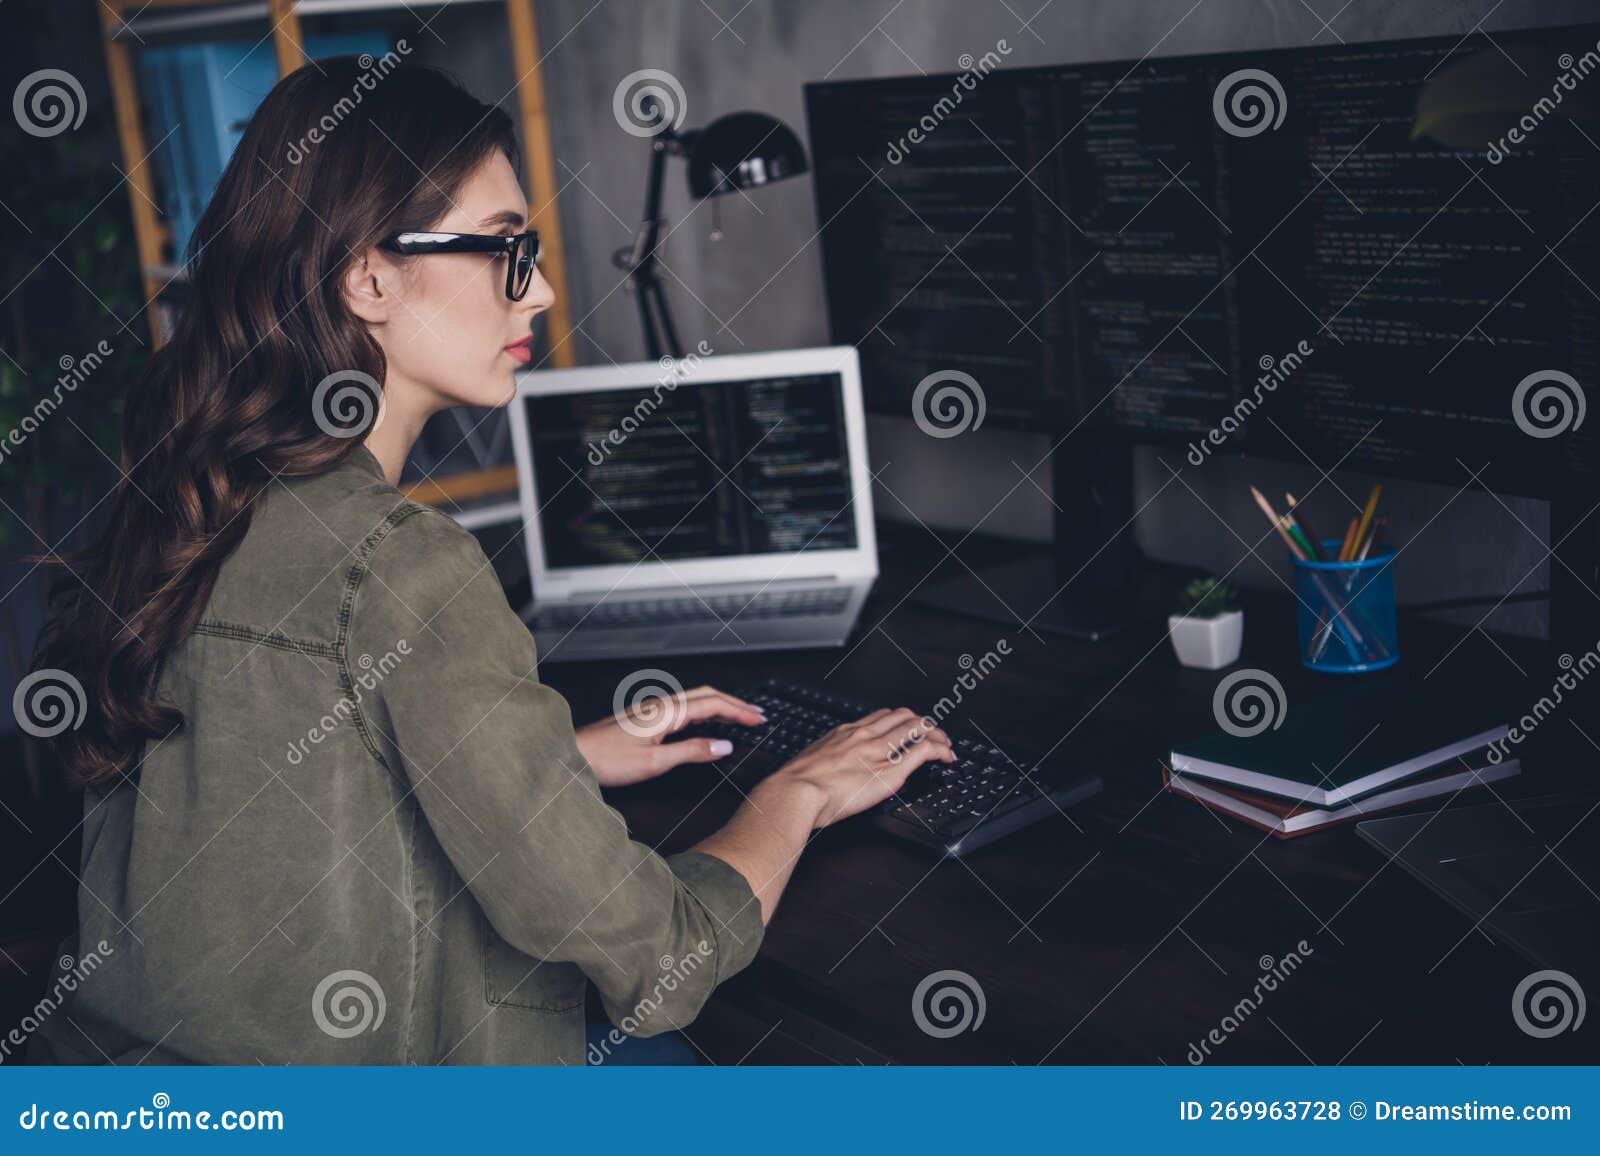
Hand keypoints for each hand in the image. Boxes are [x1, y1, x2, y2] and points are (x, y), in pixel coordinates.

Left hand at [575, 684, 765, 787]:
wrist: (572, 756)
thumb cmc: (606, 760)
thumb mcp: (655, 762)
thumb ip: (692, 751)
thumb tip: (723, 745)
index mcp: (666, 712)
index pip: (713, 704)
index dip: (739, 711)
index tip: (759, 719)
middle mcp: (659, 705)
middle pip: (706, 695)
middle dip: (734, 703)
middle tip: (756, 714)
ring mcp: (650, 709)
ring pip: (693, 699)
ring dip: (719, 705)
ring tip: (738, 716)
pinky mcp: (643, 718)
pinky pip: (681, 706)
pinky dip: (702, 710)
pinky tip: (703, 722)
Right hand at [764, 708, 954, 827]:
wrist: (795, 794)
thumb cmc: (795, 788)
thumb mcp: (810, 766)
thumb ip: (826, 763)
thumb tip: (827, 774)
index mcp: (844, 733)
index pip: (881, 716)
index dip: (900, 721)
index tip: (907, 730)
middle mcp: (863, 735)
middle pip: (903, 715)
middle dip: (923, 723)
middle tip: (934, 736)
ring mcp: (878, 750)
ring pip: (917, 726)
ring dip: (936, 733)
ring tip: (945, 745)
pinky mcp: (890, 769)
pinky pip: (923, 749)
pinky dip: (940, 749)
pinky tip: (946, 757)